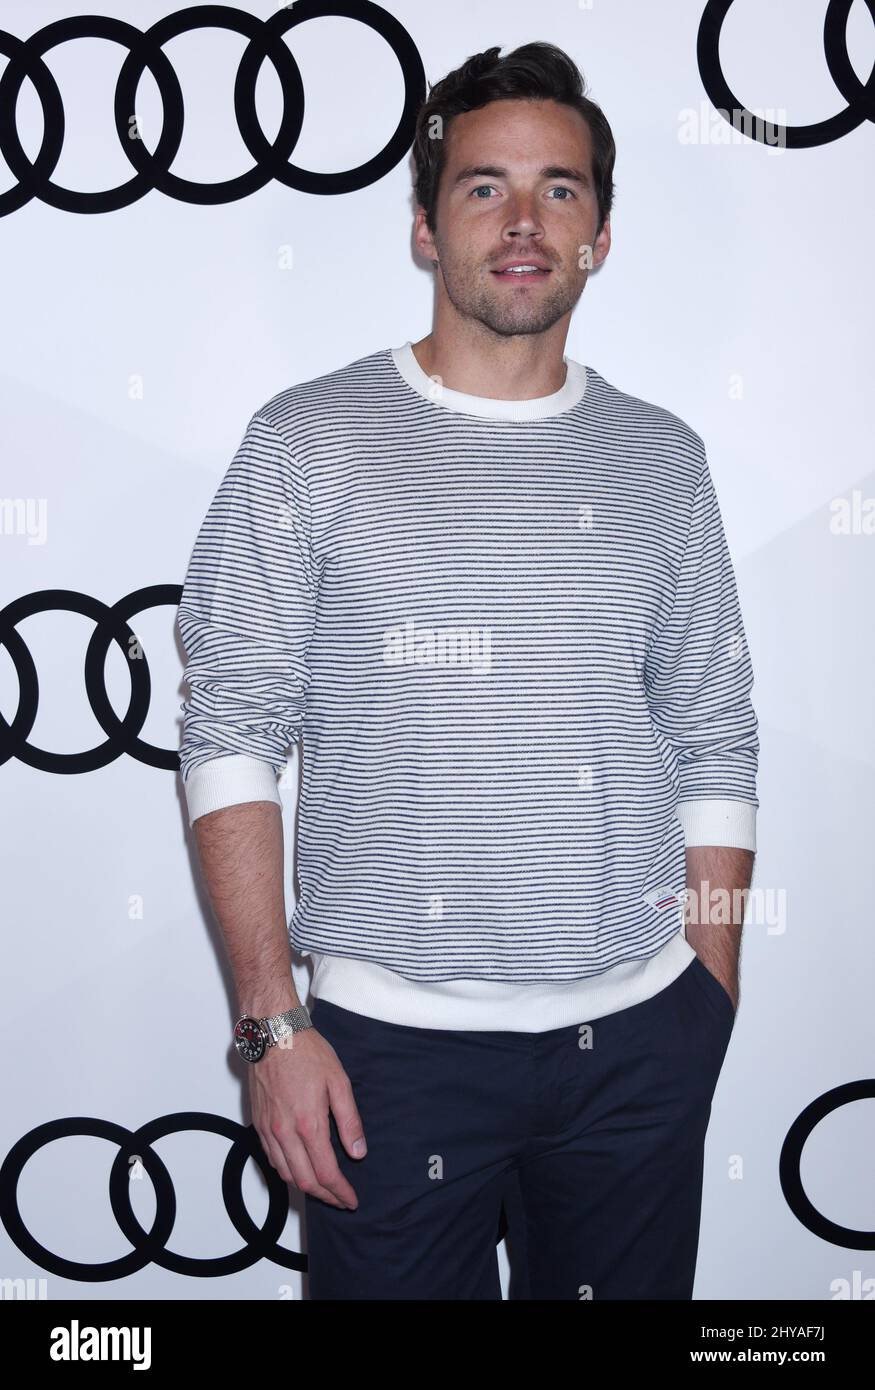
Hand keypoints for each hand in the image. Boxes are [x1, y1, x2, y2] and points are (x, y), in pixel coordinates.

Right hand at [249, 1027, 365, 1208]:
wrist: (273, 1035)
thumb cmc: (306, 1053)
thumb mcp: (338, 1082)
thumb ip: (349, 1120)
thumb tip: (358, 1151)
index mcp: (308, 1124)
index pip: (326, 1173)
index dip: (340, 1192)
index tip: (351, 1200)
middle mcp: (284, 1132)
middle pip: (304, 1181)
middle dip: (325, 1196)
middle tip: (341, 1199)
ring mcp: (268, 1129)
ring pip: (285, 1174)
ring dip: (305, 1187)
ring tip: (323, 1188)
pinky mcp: (258, 1124)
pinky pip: (271, 1158)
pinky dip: (286, 1171)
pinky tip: (298, 1168)